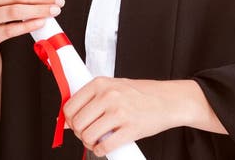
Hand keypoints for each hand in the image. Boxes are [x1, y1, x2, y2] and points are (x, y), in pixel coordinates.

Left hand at [63, 76, 226, 155]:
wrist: (167, 100)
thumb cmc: (139, 94)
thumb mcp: (112, 88)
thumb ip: (91, 100)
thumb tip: (68, 121)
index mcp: (100, 83)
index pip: (70, 106)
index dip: (69, 120)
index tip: (74, 124)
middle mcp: (108, 95)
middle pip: (78, 122)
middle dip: (79, 133)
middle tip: (86, 134)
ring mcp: (119, 112)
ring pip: (89, 135)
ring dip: (89, 143)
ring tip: (96, 141)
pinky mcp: (131, 128)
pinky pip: (105, 146)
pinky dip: (100, 151)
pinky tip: (104, 148)